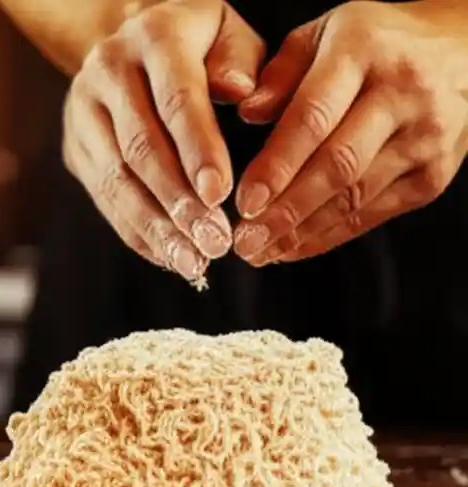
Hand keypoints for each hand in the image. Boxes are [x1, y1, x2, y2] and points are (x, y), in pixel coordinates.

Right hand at [63, 0, 264, 281]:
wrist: (135, 42)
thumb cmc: (201, 44)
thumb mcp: (230, 34)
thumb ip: (241, 60)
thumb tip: (240, 95)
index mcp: (152, 36)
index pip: (175, 100)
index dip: (198, 150)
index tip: (221, 195)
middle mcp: (107, 70)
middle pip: (140, 148)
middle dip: (178, 202)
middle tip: (214, 243)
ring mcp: (82, 111)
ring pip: (116, 180)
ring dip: (155, 227)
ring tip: (193, 261)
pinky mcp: (75, 146)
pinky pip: (104, 197)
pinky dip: (136, 231)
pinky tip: (167, 256)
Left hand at [233, 0, 467, 264]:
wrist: (462, 48)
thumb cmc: (374, 43)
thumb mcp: (323, 32)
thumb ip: (280, 72)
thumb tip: (248, 113)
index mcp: (363, 51)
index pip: (313, 117)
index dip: (276, 165)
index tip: (243, 200)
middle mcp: (402, 92)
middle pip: (337, 164)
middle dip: (285, 210)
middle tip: (244, 240)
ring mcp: (425, 136)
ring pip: (356, 195)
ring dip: (302, 231)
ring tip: (259, 251)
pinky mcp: (434, 173)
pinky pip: (375, 212)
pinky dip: (329, 235)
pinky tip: (292, 247)